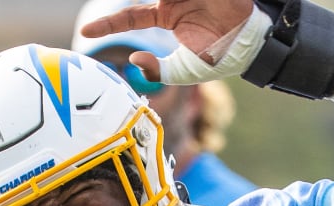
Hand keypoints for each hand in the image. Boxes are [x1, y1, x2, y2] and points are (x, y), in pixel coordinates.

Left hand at [79, 0, 253, 80]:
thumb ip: (156, 70)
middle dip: (121, 4)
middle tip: (92, 28)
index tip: (85, 33)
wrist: (249, 46)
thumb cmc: (217, 57)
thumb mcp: (181, 71)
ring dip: (158, 1)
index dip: (107, 25)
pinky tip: (174, 3)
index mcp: (166, 16)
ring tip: (155, 12)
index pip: (129, 18)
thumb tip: (132, 61)